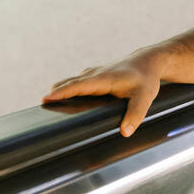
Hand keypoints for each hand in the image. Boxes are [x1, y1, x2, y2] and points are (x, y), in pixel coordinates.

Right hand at [42, 51, 163, 136]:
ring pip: (75, 80)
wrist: (150, 61)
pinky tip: (67, 93)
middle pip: (73, 82)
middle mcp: (97, 74)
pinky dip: (71, 86)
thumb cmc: (147, 79)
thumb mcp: (145, 97)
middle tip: (43, 102)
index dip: (63, 92)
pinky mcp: (99, 75)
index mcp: (104, 78)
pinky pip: (81, 81)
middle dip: (57, 91)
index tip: (47, 97)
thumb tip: (125, 132)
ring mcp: (97, 73)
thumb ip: (135, 115)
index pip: (79, 86)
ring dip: (62, 88)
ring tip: (49, 99)